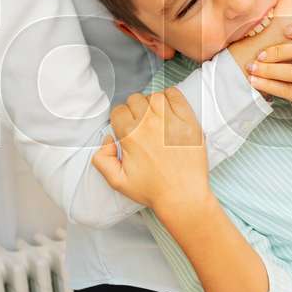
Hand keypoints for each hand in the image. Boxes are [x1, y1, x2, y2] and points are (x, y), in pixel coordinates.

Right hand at [92, 88, 208, 215]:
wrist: (183, 196)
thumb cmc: (153, 190)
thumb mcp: (117, 181)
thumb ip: (102, 160)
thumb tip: (107, 140)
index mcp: (131, 136)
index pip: (118, 110)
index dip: (121, 118)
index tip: (127, 127)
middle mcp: (149, 125)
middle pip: (135, 100)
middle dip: (135, 110)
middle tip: (141, 124)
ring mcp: (171, 121)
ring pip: (154, 96)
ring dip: (152, 103)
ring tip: (155, 117)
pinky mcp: (189, 122)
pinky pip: (176, 96)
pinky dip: (171, 96)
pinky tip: (169, 108)